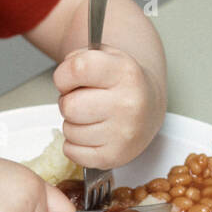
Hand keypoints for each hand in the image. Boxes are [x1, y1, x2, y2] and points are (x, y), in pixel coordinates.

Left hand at [53, 45, 156, 169]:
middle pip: (69, 106)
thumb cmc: (121, 81)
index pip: (77, 69)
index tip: (70, 78)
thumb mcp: (106, 55)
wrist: (149, 105)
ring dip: (72, 124)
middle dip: (68, 102)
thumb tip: (62, 77)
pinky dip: (74, 144)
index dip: (63, 74)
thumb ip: (78, 58)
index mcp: (125, 73)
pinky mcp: (115, 156)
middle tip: (82, 100)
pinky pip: (72, 152)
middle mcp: (128, 104)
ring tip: (90, 116)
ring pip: (69, 130)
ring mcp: (123, 133)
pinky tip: (91, 133)